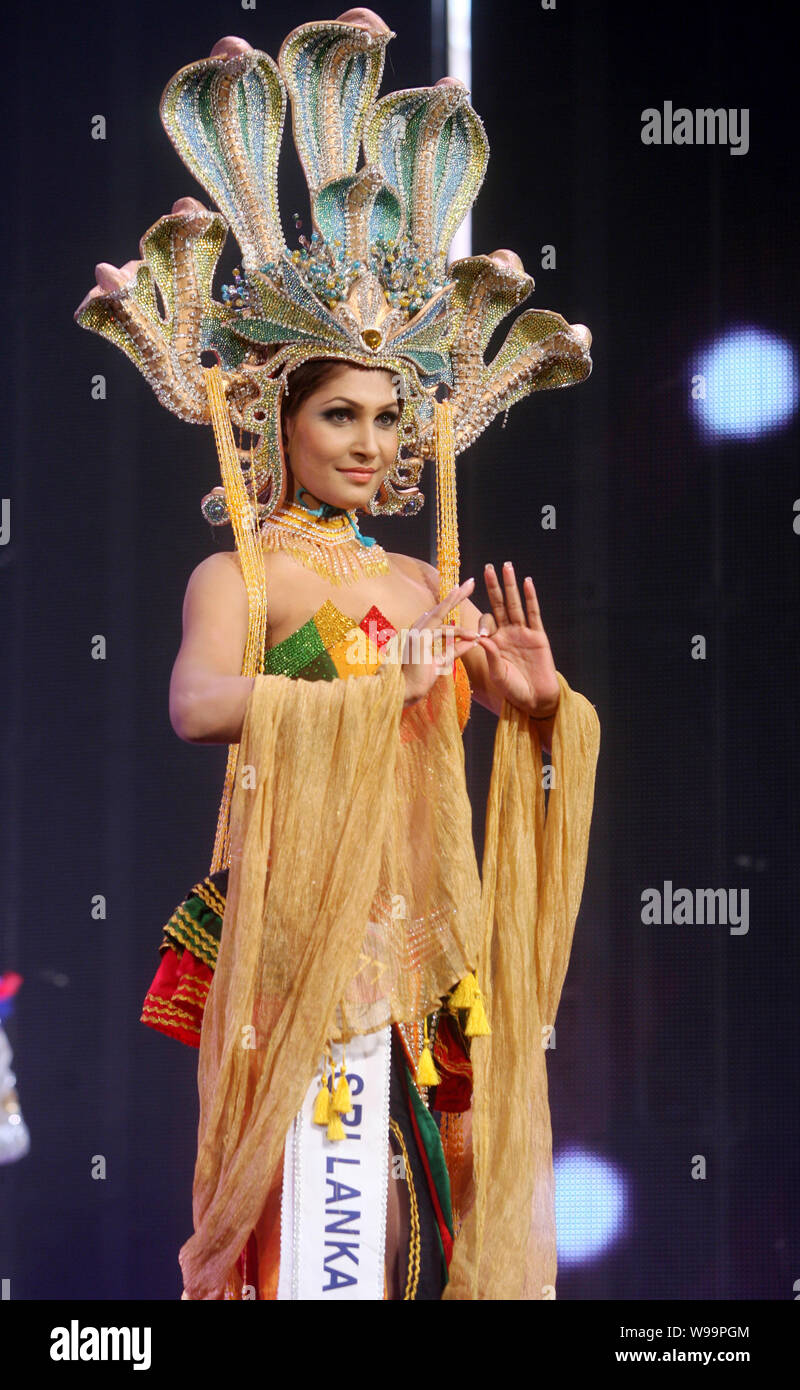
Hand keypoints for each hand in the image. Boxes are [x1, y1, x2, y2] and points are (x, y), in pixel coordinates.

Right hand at [385, 577, 479, 706]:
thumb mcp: (441, 662)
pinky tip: (474, 635)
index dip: (450, 603)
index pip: (438, 615)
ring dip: (458, 610)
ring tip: (474, 607)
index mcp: (420, 633)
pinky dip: (459, 635)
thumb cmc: (419, 680)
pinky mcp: (420, 640)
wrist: (404, 692)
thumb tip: (471, 643)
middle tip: (470, 582)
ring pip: (441, 616)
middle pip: (439, 609)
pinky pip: (443, 633)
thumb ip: (454, 651)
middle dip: (456, 595)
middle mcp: (416, 630)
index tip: (462, 592)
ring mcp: (417, 633)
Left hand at [474, 563, 559, 717]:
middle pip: (499, 605)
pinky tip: (527, 583)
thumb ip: (491, 657)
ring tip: (507, 567)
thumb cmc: (513, 691)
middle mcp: (508, 634)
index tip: (481, 634)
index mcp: (494, 643)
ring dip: (511, 585)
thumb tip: (482, 638)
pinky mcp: (538, 637)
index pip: (485, 623)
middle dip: (494, 586)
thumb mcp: (498, 675)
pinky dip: (531, 598)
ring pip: (516, 604)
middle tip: (488, 567)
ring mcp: (523, 633)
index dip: (481, 623)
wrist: (535, 701)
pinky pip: (534, 614)